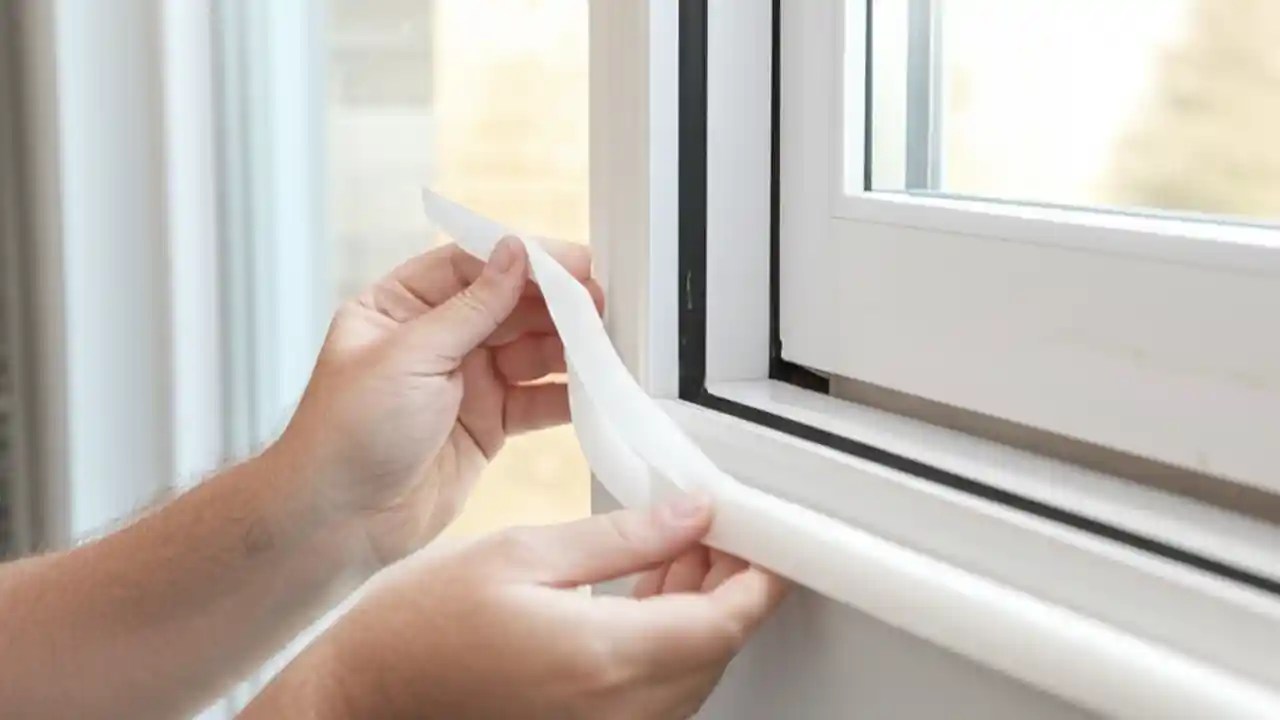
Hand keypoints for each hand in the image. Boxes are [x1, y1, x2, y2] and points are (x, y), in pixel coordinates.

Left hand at [275, 237, 599, 566]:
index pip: (471, 266)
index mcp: (400, 307)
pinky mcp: (487, 425)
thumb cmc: (347, 432)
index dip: (524, 261)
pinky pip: (536, 401)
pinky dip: (566, 395)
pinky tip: (594, 388)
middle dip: (555, 305)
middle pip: (509, 307)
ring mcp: (464, 382)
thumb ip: (471, 306)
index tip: (572, 264)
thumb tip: (515, 253)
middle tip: (600, 305)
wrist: (337, 523)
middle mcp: (435, 339)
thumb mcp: (410, 354)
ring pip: (529, 352)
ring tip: (606, 346)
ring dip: (568, 348)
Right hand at [287, 496, 788, 719]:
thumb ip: (620, 537)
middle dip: (729, 586)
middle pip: (716, 649)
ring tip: (676, 552)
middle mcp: (615, 714)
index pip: (725, 621)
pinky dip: (665, 646)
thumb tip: (690, 513)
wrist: (362, 699)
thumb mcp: (521, 553)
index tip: (768, 542)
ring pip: (690, 674)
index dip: (760, 577)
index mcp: (604, 659)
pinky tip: (644, 599)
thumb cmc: (417, 631)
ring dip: (698, 614)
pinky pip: (654, 697)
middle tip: (714, 530)